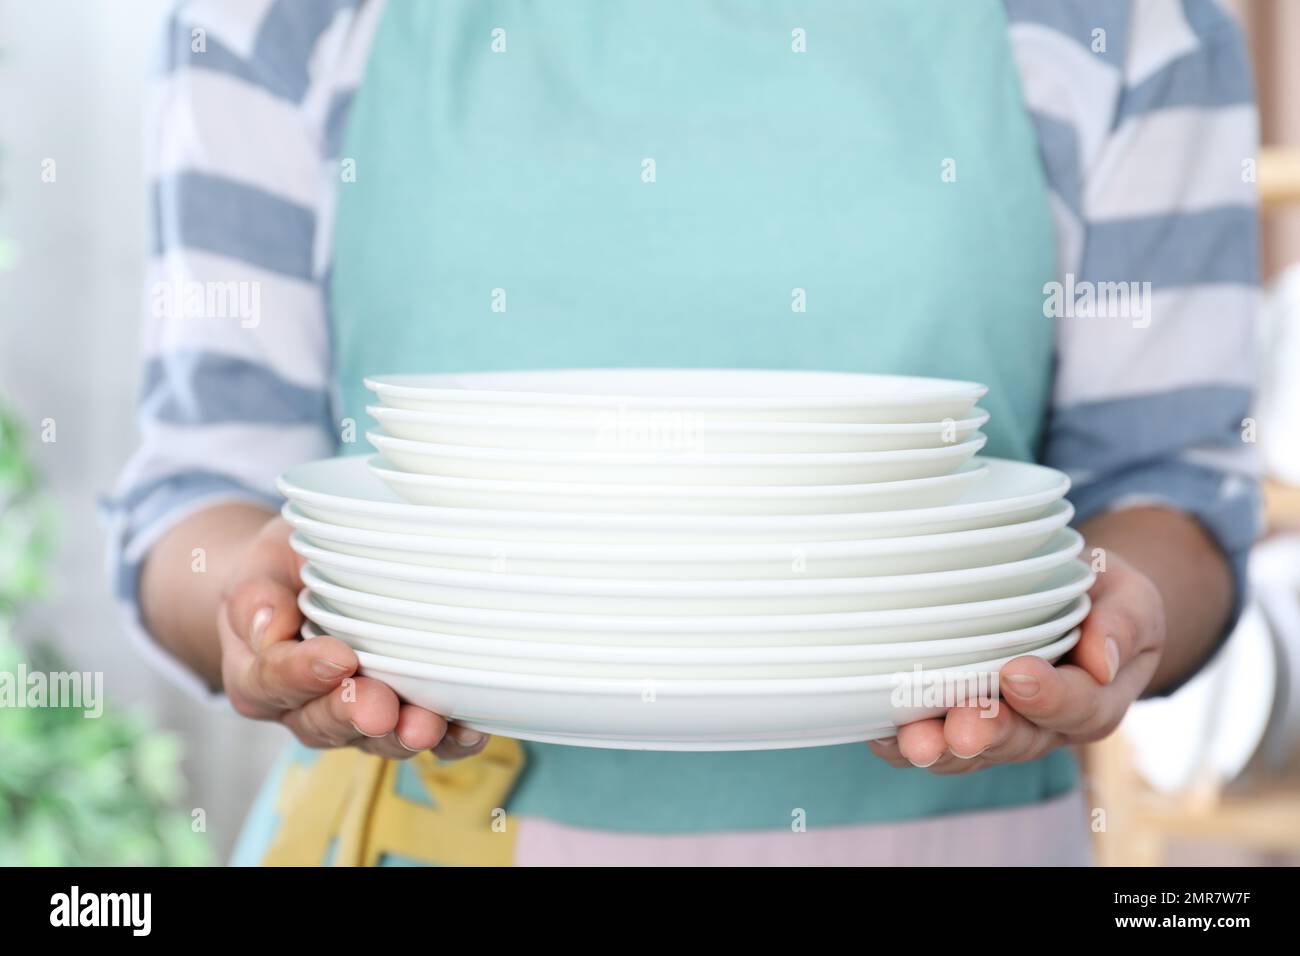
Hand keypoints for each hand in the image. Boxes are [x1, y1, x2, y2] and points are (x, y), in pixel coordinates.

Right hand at [218, 516, 488, 759]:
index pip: (271, 683)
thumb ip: (257, 600)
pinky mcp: (398, 719)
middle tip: (379, 708)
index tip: (337, 659)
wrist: (307, 582)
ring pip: (374, 740)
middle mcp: (302, 710)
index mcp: (256, 676)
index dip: (303, 674)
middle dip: (355, 715)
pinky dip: (448, 740)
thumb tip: (269, 623)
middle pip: (323, 724)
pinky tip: (469, 731)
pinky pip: (422, 741)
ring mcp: (352, 721)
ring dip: (402, 735)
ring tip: (427, 727)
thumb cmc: (282, 573)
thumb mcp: (260, 570)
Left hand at [867, 552, 1164, 772]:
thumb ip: (1123, 623)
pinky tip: (879, 734)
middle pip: (1019, 740)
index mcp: (1096, 697)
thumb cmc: (1099, 596)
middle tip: (962, 729)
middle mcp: (1046, 725)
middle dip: (987, 734)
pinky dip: (903, 743)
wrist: (1070, 602)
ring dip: (940, 748)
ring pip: (971, 752)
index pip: (1078, 705)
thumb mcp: (1128, 597)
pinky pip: (933, 742)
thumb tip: (1102, 661)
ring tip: (913, 742)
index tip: (1017, 674)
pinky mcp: (957, 721)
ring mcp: (1001, 728)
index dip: (1048, 696)